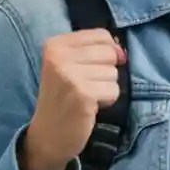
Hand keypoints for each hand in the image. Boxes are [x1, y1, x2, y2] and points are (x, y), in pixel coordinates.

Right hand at [21, 30, 125, 169]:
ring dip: (105, 88)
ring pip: (113, 73)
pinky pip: (114, 90)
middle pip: (110, 53)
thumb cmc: (63, 97)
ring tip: (86, 97)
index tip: (91, 69)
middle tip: (85, 87)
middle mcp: (59, 56)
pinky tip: (89, 106)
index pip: (101, 35)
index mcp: (55, 44)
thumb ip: (94, 51)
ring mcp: (70, 75)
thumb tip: (122, 51)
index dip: (107, 52)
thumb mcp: (69, 66)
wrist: (47, 135)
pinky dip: (107, 101)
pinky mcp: (83, 94)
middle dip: (105, 72)